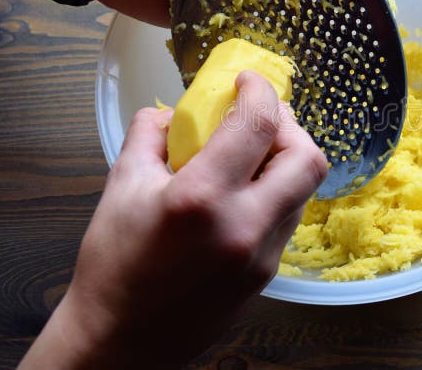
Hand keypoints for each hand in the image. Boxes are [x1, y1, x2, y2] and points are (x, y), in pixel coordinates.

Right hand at [18, 71, 327, 368]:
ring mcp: (262, 255)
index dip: (260, 91)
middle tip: (262, 118)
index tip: (248, 81)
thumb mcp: (121, 187)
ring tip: (253, 154)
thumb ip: (150, 135)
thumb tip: (173, 110)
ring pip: (304, 190)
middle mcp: (244, 226)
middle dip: (291, 126)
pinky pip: (288, 218)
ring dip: (287, 160)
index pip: (258, 125)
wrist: (121, 341)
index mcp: (203, 199)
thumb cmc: (113, 266)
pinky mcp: (267, 275)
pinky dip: (278, 192)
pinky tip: (246, 191)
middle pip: (307, 158)